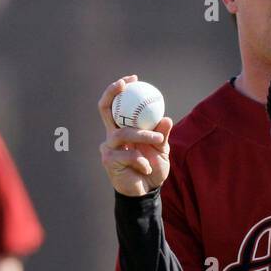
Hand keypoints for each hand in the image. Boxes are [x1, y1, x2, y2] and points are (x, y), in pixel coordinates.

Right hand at [98, 75, 171, 196]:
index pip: (116, 105)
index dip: (119, 89)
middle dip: (112, 92)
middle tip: (126, 84)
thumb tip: (166, 118)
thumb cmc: (152, 168)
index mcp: (122, 129)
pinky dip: (142, 161)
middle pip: (105, 108)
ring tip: (158, 141)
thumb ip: (162, 135)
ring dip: (143, 135)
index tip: (133, 78)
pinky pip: (128, 154)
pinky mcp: (108, 161)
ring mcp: (108, 147)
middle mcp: (111, 135)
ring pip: (123, 132)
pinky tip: (146, 168)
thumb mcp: (161, 150)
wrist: (146, 192)